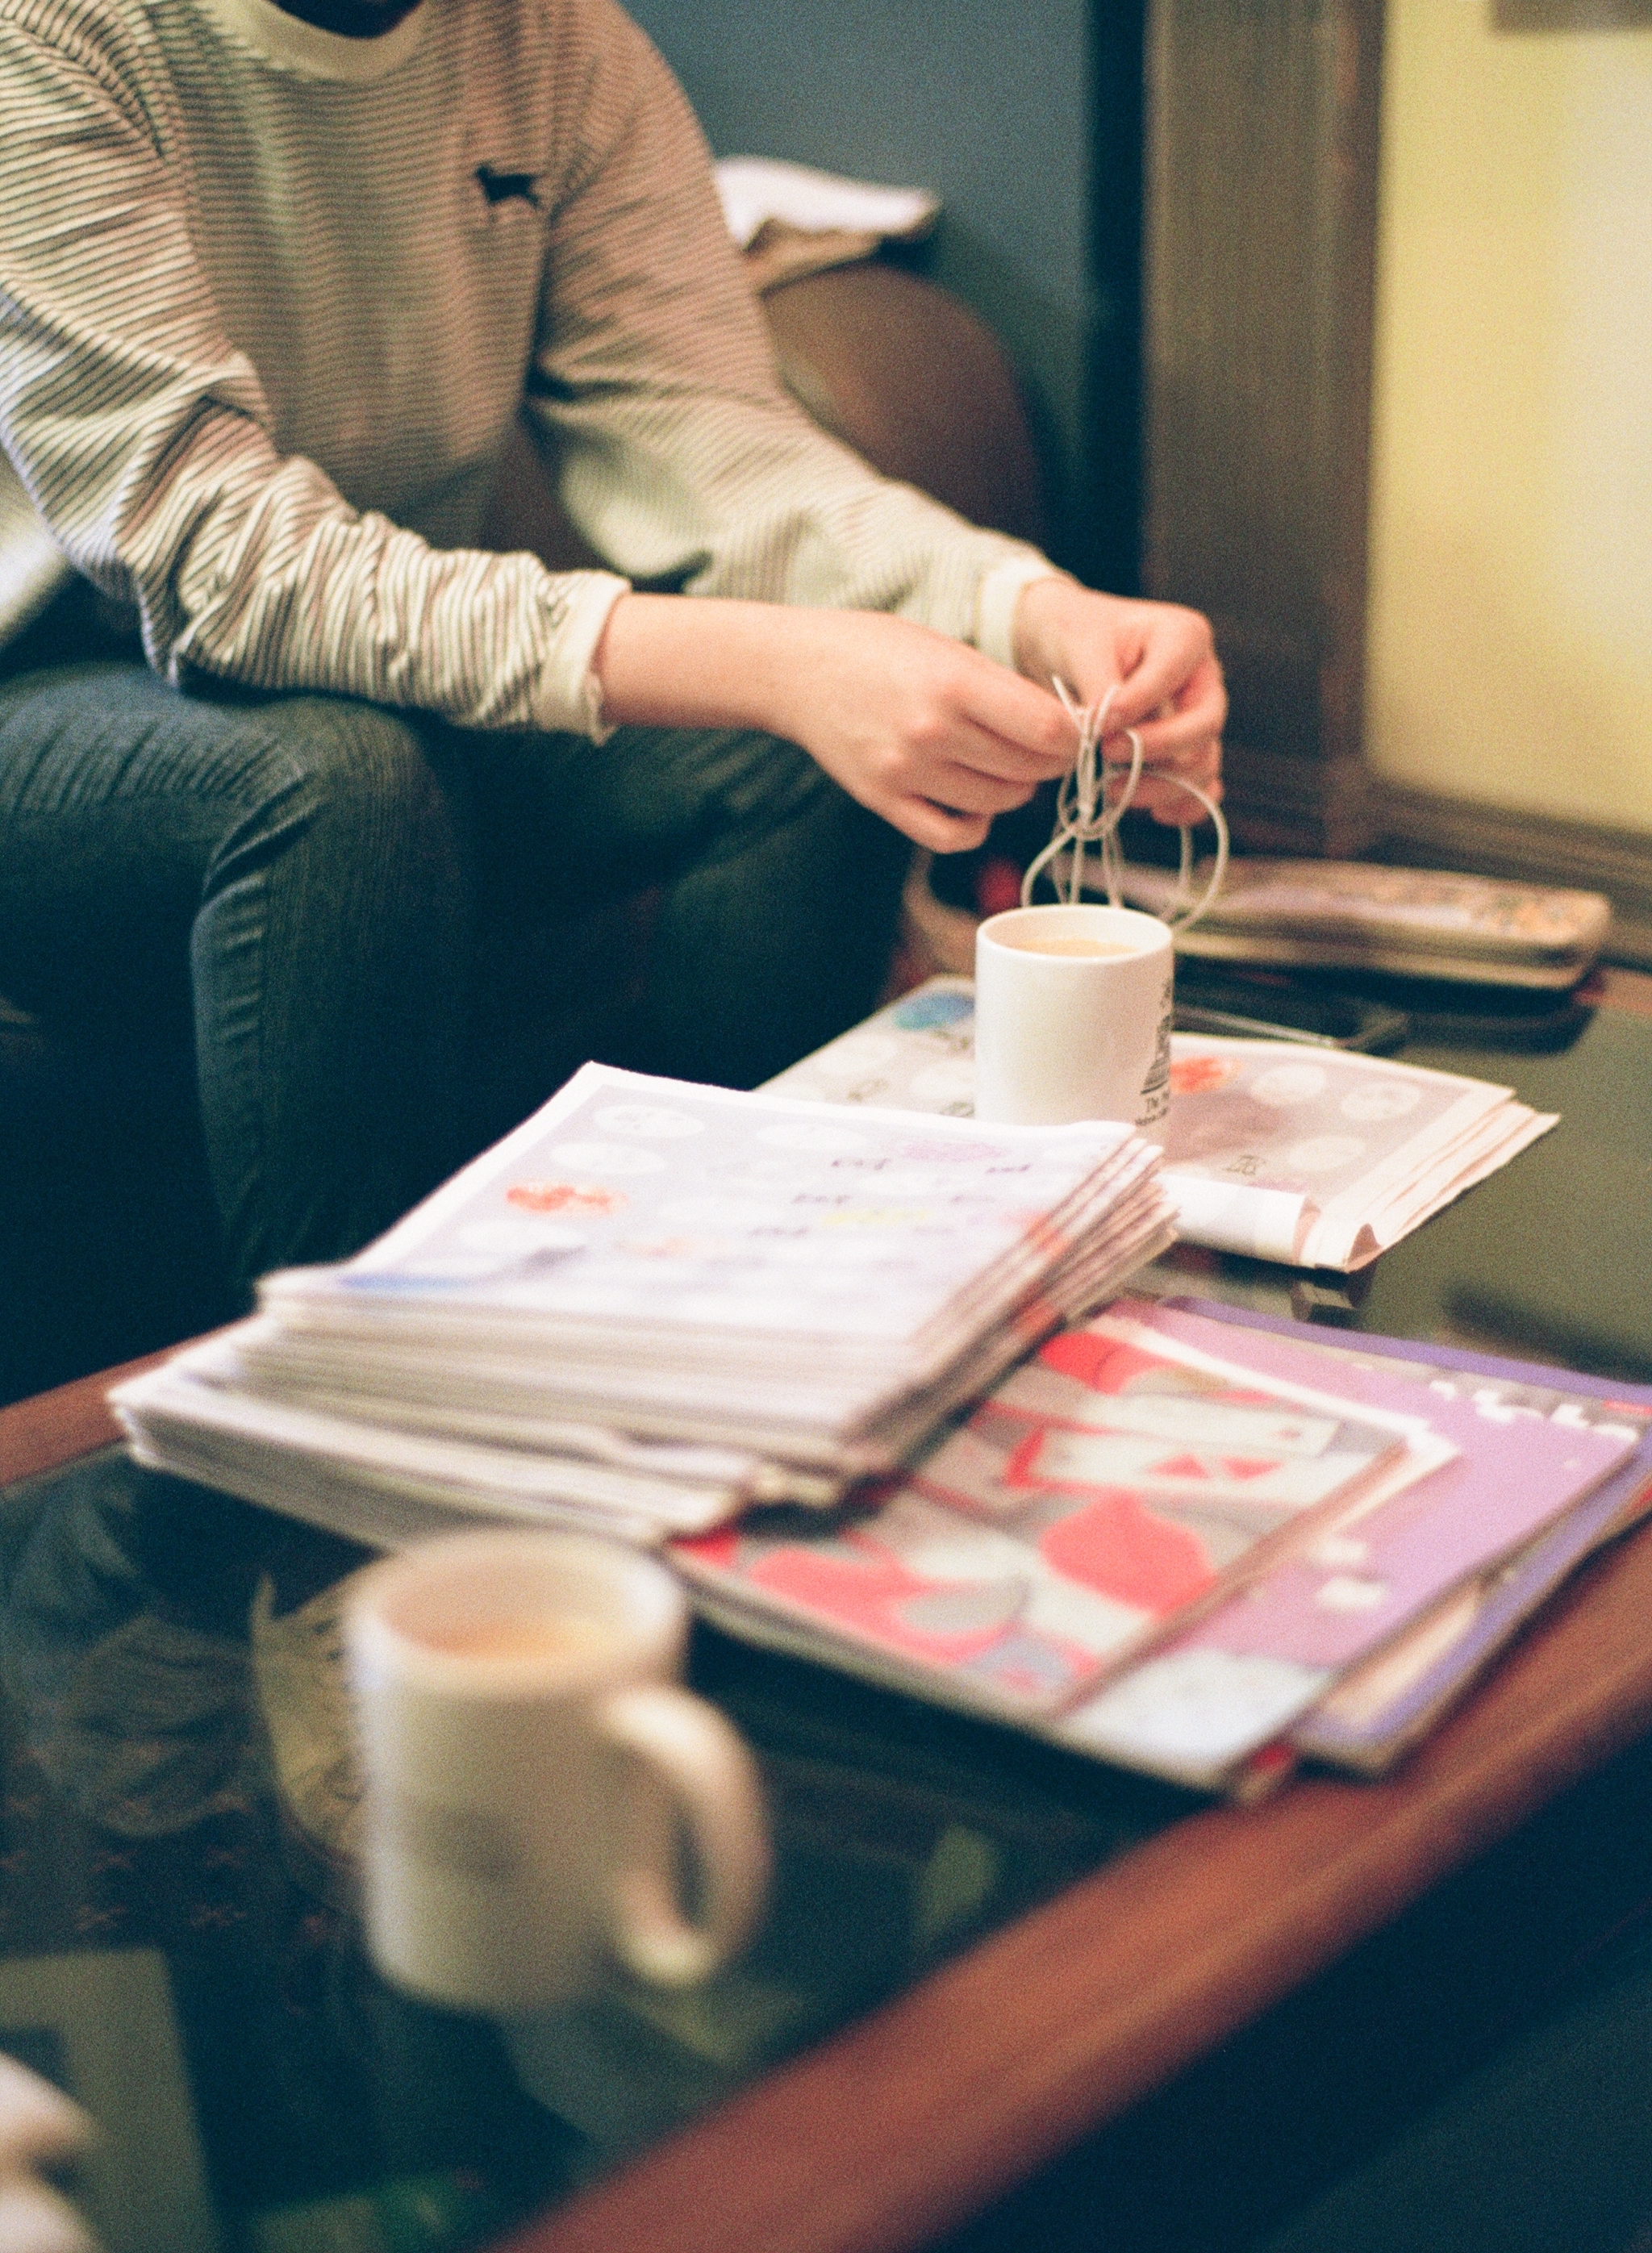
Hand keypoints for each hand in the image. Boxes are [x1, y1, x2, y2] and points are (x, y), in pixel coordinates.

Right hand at [594, 596, 1078, 852]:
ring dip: (1016, 789)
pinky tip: (976, 801)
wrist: (799, 670)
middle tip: (1044, 748)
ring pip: (998, 803)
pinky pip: (954, 835)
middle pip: (1029, 769)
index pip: (1048, 729)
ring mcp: (905, 772)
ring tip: (1006, 766)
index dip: (1073, 734)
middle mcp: (930, 731)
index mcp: (953, 682)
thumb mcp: (946, 648)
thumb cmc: (879, 651)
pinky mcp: (884, 801)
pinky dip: (977, 824)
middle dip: (1050, 762)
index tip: (1073, 728)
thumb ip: (1002, 689)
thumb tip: (1064, 728)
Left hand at [1012, 579, 1224, 825]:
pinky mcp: (1186, 749)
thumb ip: (1099, 685)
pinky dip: (1183, 804)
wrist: (1064, 647)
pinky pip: (1201, 785)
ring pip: (1202, 761)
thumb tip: (1108, 730)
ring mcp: (1198, 716)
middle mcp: (1203, 678)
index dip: (1137, 707)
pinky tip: (1156, 814)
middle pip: (1203, 726)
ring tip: (1110, 790)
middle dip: (1154, 749)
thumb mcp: (1079, 644)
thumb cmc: (1075, 634)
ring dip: (1161, 785)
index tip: (1099, 725)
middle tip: (1105, 754)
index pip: (1173, 680)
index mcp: (1185, 636)